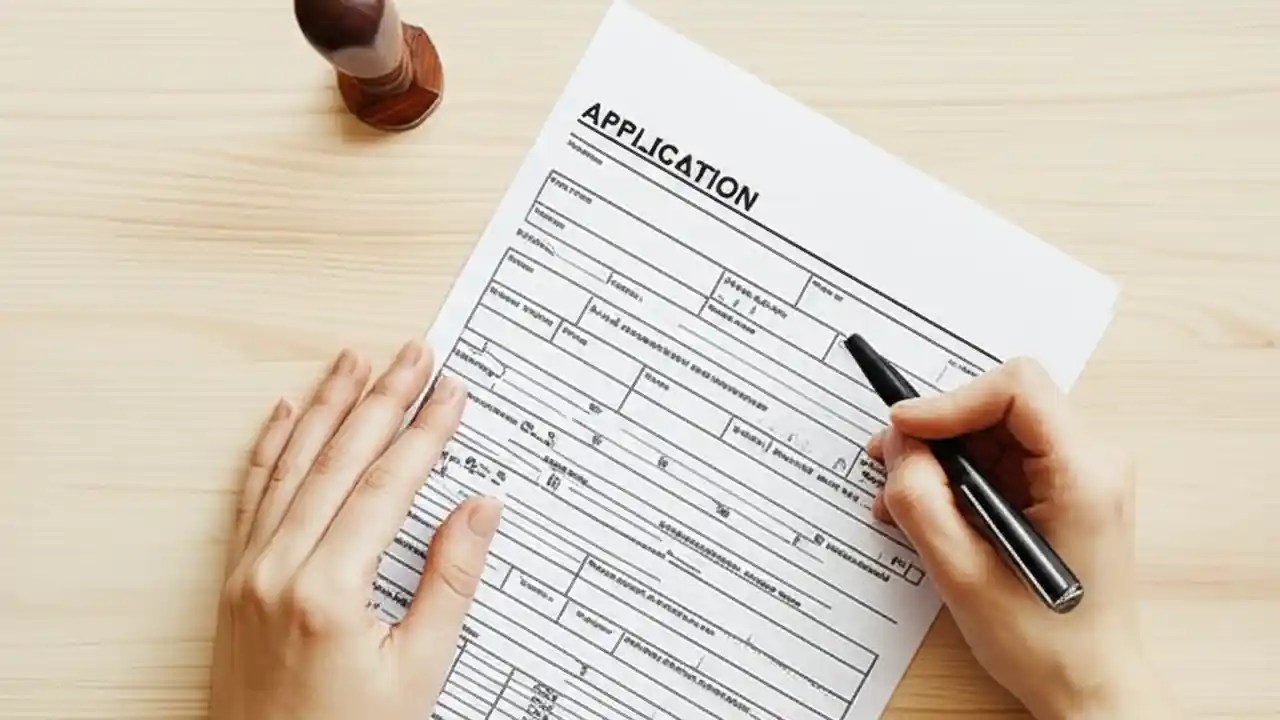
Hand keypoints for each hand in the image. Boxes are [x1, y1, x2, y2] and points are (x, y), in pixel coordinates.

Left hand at [209, 340, 502, 719]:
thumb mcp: (417, 672)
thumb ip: (449, 583)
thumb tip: (478, 512)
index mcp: (328, 590)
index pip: (388, 486)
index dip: (425, 433)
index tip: (450, 393)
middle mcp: (280, 569)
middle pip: (339, 460)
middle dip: (381, 399)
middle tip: (413, 355)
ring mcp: (250, 572)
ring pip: (291, 465)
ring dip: (325, 406)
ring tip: (353, 361)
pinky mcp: (235, 581)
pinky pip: (252, 495)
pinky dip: (269, 448)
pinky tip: (282, 414)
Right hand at [867, 359, 1178, 719]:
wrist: (1089, 687)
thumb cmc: (1045, 644)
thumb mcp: (962, 572)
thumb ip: (920, 499)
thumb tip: (898, 443)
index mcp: (1083, 475)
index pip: (1016, 389)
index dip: (951, 400)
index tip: (905, 430)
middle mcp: (1091, 462)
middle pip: (1001, 404)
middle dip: (938, 428)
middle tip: (888, 461)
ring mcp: (1079, 475)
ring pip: (995, 429)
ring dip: (942, 456)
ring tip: (900, 497)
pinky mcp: (1061, 490)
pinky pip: (1001, 458)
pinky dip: (959, 476)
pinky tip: (928, 510)